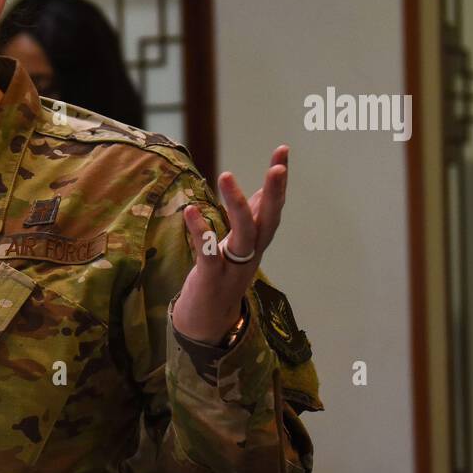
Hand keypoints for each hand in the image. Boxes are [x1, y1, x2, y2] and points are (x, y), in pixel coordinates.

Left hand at [171, 145, 288, 344]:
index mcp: (257, 243)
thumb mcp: (239, 246)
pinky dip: (201, 233)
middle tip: (277, 166)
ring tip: (226, 175)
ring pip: (243, 234)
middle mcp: (251, 254)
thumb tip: (265, 193)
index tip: (282, 150)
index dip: (279, 181)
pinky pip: (209, 254)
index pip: (273, 207)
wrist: (207, 322)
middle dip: (275, 193)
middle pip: (268, 221)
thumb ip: (252, 220)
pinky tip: (190, 211)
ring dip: (238, 206)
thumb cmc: (223, 277)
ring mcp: (234, 268)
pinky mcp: (212, 280)